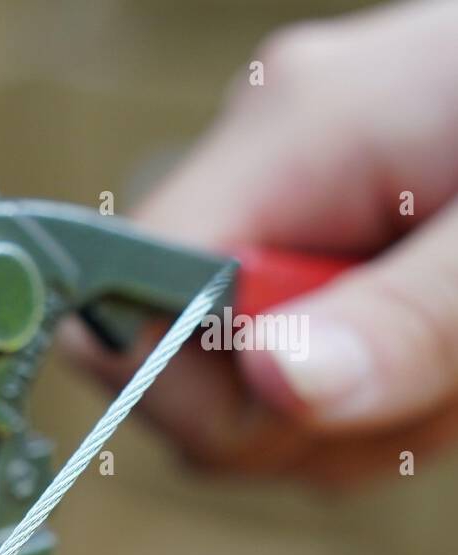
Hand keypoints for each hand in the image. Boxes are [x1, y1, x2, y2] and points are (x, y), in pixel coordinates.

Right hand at [64, 0, 457, 484]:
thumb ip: (409, 316)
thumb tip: (277, 386)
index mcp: (290, 130)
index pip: (129, 282)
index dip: (183, 377)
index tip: (301, 405)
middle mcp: (267, 172)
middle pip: (172, 362)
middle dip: (289, 420)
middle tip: (425, 390)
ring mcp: (293, 217)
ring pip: (240, 395)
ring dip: (351, 424)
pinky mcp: (328, 259)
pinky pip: (294, 383)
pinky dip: (371, 409)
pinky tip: (442, 362)